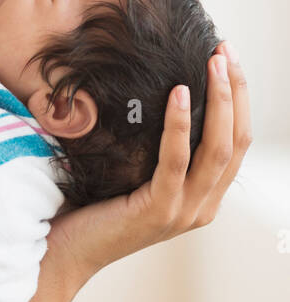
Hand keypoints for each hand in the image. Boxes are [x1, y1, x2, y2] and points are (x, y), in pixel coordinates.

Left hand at [48, 41, 250, 281]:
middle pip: (237, 141)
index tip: (228, 59)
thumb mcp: (135, 174)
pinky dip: (181, 125)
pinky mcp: (158, 211)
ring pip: (218, 149)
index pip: (237, 143)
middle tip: (226, 51)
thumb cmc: (90, 207)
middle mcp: (202, 207)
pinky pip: (177, 161)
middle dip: (236, 91)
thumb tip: (160, 91)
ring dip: (220, 100)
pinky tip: (179, 93)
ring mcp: (183, 212)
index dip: (238, 99)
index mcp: (202, 198)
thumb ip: (157, 150)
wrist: (62, 250)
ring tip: (214, 62)